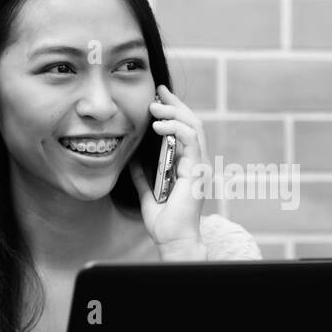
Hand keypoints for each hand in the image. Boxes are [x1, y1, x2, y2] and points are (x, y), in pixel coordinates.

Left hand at [127, 83, 206, 254]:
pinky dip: (176, 128)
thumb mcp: (148, 194)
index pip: (186, 130)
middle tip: (159, 91)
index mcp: (189, 166)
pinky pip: (191, 140)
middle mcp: (197, 163)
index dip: (174, 112)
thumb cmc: (165, 223)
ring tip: (155, 107)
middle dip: (175, 104)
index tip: (158, 98)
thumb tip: (132, 159)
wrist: (173, 240)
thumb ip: (142, 176)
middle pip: (192, 123)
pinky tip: (159, 126)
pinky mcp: (196, 170)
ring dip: (174, 113)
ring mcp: (199, 166)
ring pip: (194, 126)